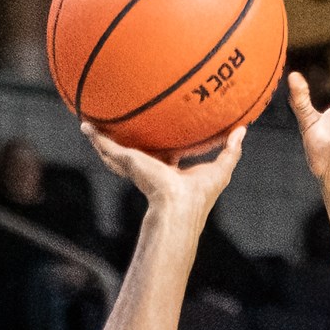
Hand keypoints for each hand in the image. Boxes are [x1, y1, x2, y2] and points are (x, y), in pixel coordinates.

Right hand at [82, 122, 245, 212]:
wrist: (179, 205)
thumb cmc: (200, 195)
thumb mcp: (221, 168)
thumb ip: (231, 149)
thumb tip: (243, 129)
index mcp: (169, 171)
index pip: (164, 155)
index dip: (163, 145)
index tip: (162, 132)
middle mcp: (150, 169)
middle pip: (135, 153)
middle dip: (128, 143)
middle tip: (120, 125)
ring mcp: (135, 167)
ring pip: (115, 152)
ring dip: (104, 140)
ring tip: (92, 124)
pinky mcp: (126, 162)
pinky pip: (107, 148)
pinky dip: (95, 138)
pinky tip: (85, 125)